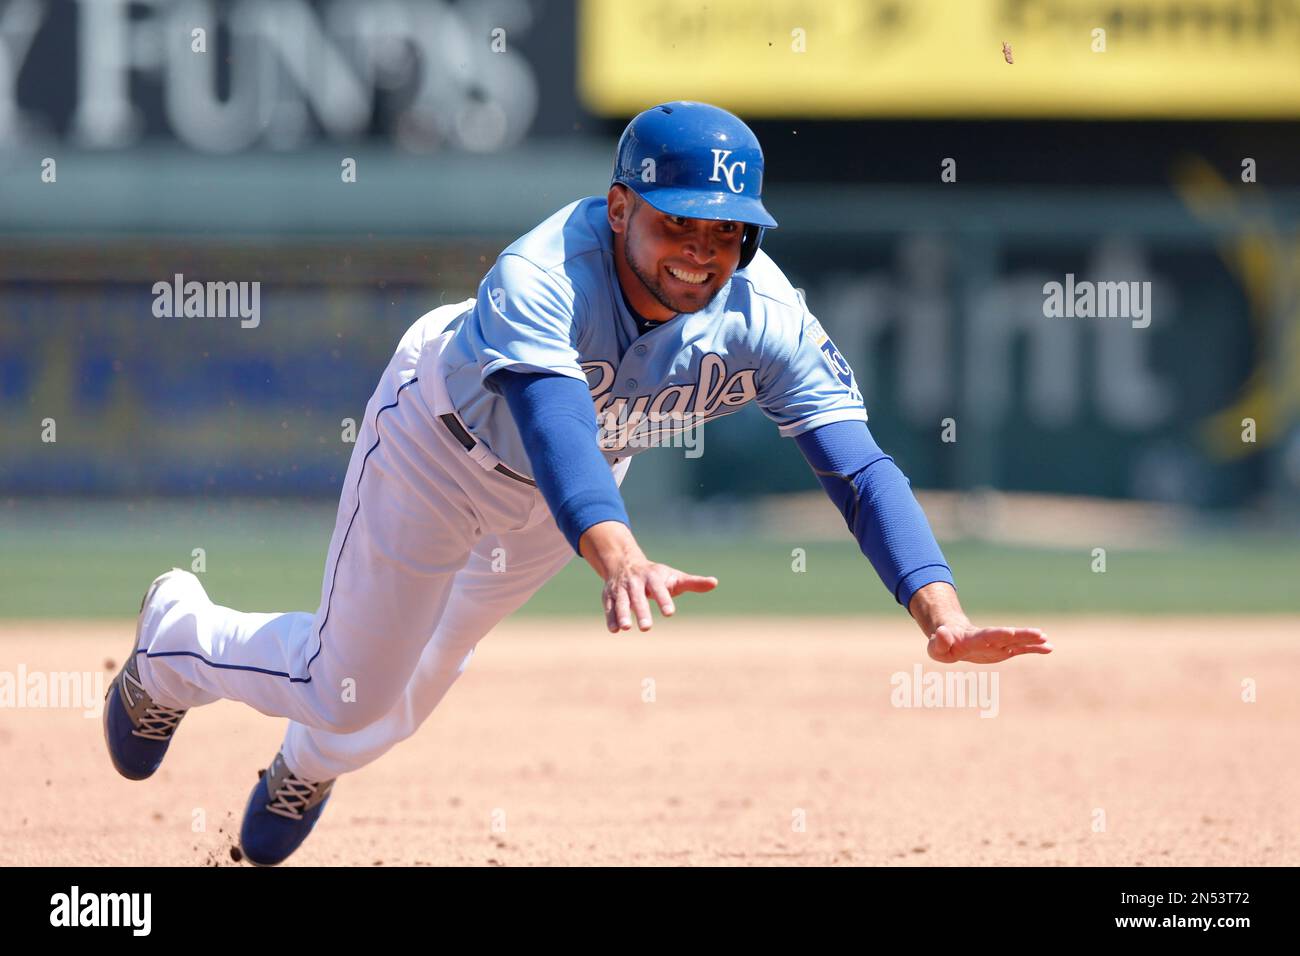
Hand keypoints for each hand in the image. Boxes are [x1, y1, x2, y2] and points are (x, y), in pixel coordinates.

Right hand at [601, 557, 716, 632]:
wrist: (624, 562)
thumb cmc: (656, 575)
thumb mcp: (674, 576)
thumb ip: (693, 582)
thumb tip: (715, 583)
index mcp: (653, 576)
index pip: (659, 588)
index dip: (664, 600)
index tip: (670, 613)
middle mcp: (635, 582)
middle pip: (638, 597)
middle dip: (641, 611)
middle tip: (647, 628)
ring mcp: (621, 589)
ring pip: (621, 601)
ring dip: (622, 614)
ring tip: (627, 628)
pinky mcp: (608, 595)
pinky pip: (608, 607)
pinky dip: (610, 618)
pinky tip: (614, 630)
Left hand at [927, 623, 1052, 663]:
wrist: (953, 638)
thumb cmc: (942, 645)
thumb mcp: (935, 647)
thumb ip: (940, 642)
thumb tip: (943, 633)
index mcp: (972, 639)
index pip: (986, 636)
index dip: (997, 634)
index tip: (1010, 632)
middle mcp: (988, 639)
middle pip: (1007, 636)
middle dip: (1021, 635)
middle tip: (1039, 633)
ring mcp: (997, 644)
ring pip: (1017, 641)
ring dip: (1031, 640)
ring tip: (1047, 639)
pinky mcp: (1003, 650)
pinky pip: (1021, 649)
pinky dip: (1034, 648)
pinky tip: (1049, 648)